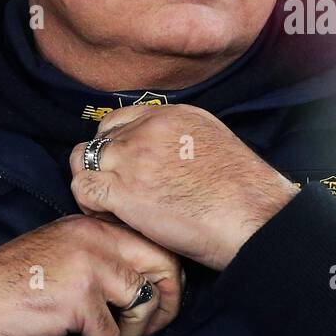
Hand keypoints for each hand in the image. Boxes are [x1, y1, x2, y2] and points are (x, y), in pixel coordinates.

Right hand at [0, 214, 183, 335]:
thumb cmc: (7, 290)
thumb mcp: (62, 258)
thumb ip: (103, 261)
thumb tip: (153, 288)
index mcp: (93, 225)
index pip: (157, 244)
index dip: (167, 282)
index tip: (151, 310)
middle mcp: (95, 237)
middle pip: (166, 268)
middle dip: (163, 308)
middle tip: (137, 333)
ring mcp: (88, 265)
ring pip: (144, 306)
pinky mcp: (77, 298)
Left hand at [69, 104, 297, 270]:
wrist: (254, 217)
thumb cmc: (246, 194)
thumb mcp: (215, 144)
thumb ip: (183, 143)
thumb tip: (169, 159)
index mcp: (174, 115)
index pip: (122, 120)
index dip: (118, 147)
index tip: (128, 171)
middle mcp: (149, 128)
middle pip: (99, 139)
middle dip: (102, 165)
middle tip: (118, 193)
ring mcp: (133, 156)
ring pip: (82, 162)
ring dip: (92, 185)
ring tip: (113, 209)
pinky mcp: (123, 190)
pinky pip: (83, 190)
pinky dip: (90, 206)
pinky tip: (113, 220)